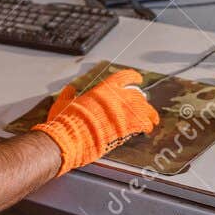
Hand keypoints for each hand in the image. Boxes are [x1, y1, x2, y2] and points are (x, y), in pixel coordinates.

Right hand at [33, 69, 160, 173]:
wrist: (71, 137)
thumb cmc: (66, 121)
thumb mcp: (63, 103)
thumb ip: (68, 95)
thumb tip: (69, 89)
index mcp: (103, 89)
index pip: (123, 77)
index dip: (133, 77)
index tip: (138, 79)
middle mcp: (117, 98)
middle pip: (137, 95)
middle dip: (142, 101)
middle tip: (145, 106)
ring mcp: (124, 112)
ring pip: (144, 109)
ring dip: (150, 113)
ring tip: (152, 120)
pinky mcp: (128, 127)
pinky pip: (144, 124)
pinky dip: (147, 126)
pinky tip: (147, 129)